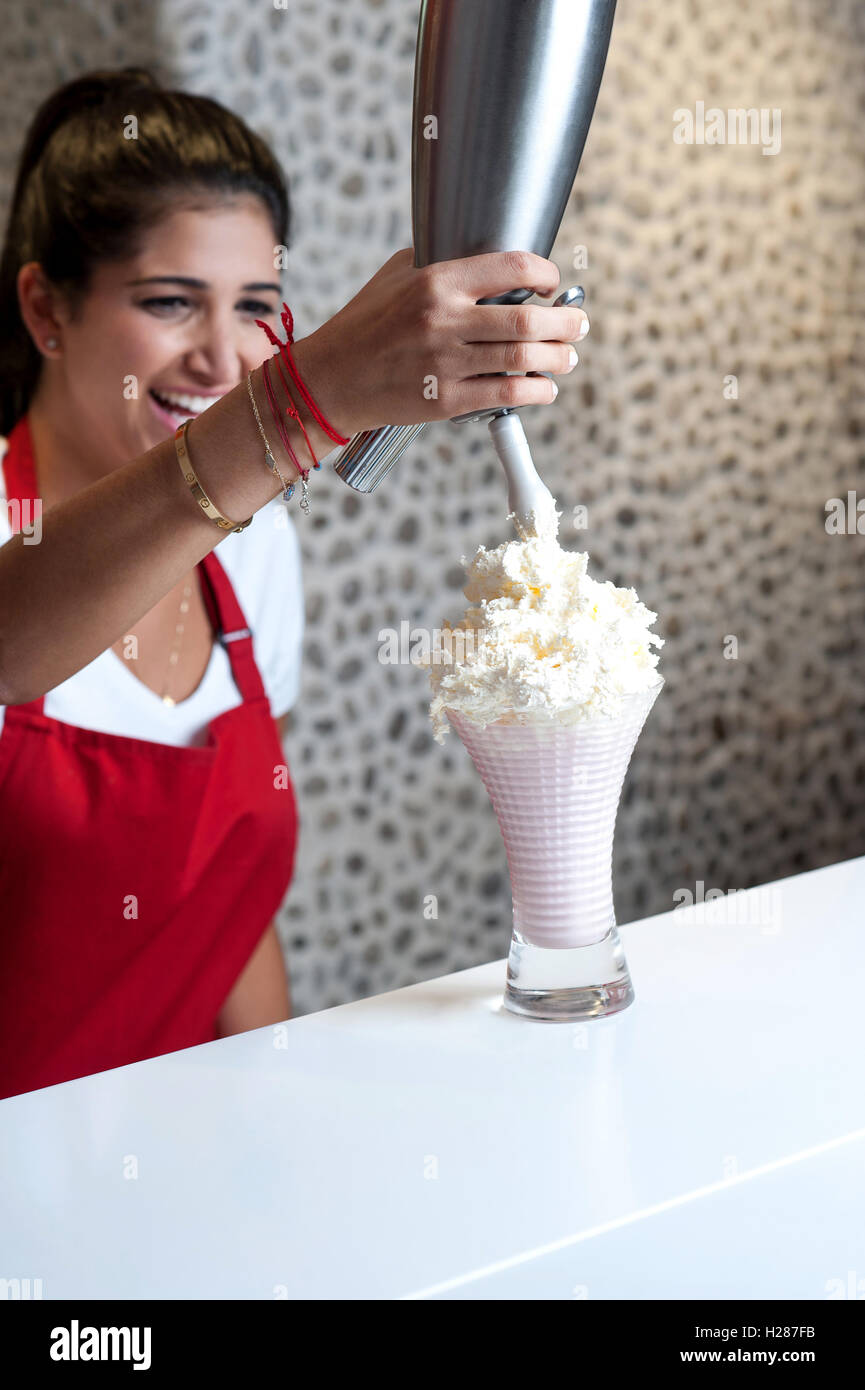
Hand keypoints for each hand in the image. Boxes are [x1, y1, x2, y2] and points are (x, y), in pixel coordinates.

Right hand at [292, 248, 587, 435]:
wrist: (332, 379)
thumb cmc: (366, 324)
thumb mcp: (397, 276)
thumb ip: (442, 263)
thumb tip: (492, 262)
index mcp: (436, 282)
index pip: (511, 267)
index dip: (545, 273)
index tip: (552, 283)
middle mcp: (444, 320)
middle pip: (527, 317)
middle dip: (565, 321)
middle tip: (577, 324)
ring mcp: (446, 363)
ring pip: (523, 357)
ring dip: (558, 357)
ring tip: (569, 356)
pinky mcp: (446, 400)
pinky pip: (505, 394)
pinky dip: (535, 391)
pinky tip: (544, 387)